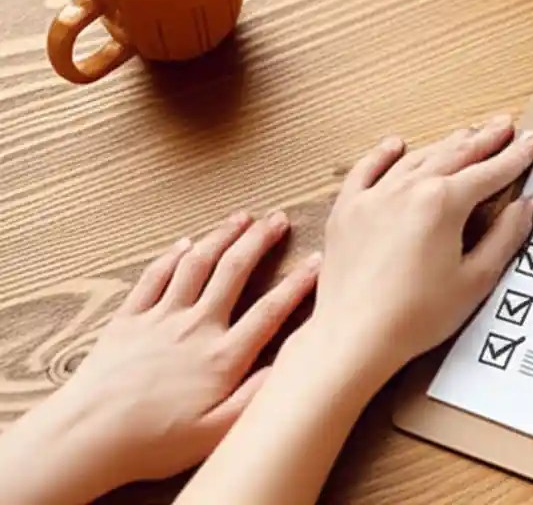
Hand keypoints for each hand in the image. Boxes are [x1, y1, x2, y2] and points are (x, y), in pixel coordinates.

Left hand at [0, 212, 317, 503]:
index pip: (270, 310)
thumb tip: (288, 368)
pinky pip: (154, 277)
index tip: (317, 260)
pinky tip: (184, 243)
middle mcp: (195, 328)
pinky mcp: (129, 319)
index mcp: (222, 357)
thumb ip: (255, 398)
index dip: (298, 283)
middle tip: (278, 219)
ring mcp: (160, 319)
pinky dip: (172, 255)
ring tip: (241, 217)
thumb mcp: (215, 434)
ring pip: (196, 263)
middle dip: (260, 240)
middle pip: (233, 271)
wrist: (87, 437)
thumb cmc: (153, 442)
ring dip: (221, 235)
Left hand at [311, 116, 532, 376]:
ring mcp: (374, 196)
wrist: (354, 337)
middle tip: (504, 126)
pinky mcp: (348, 211)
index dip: (515, 157)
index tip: (531, 141)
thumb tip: (531, 203)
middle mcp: (408, 188)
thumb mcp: (476, 279)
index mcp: (443, 202)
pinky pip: (367, 171)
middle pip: (455, 154)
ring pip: (417, 158)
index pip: (490, 172)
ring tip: (467, 134)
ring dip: (446, 143)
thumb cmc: (416, 317)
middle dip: (484, 140)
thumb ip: (507, 235)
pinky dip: (384, 155)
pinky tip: (397, 145)